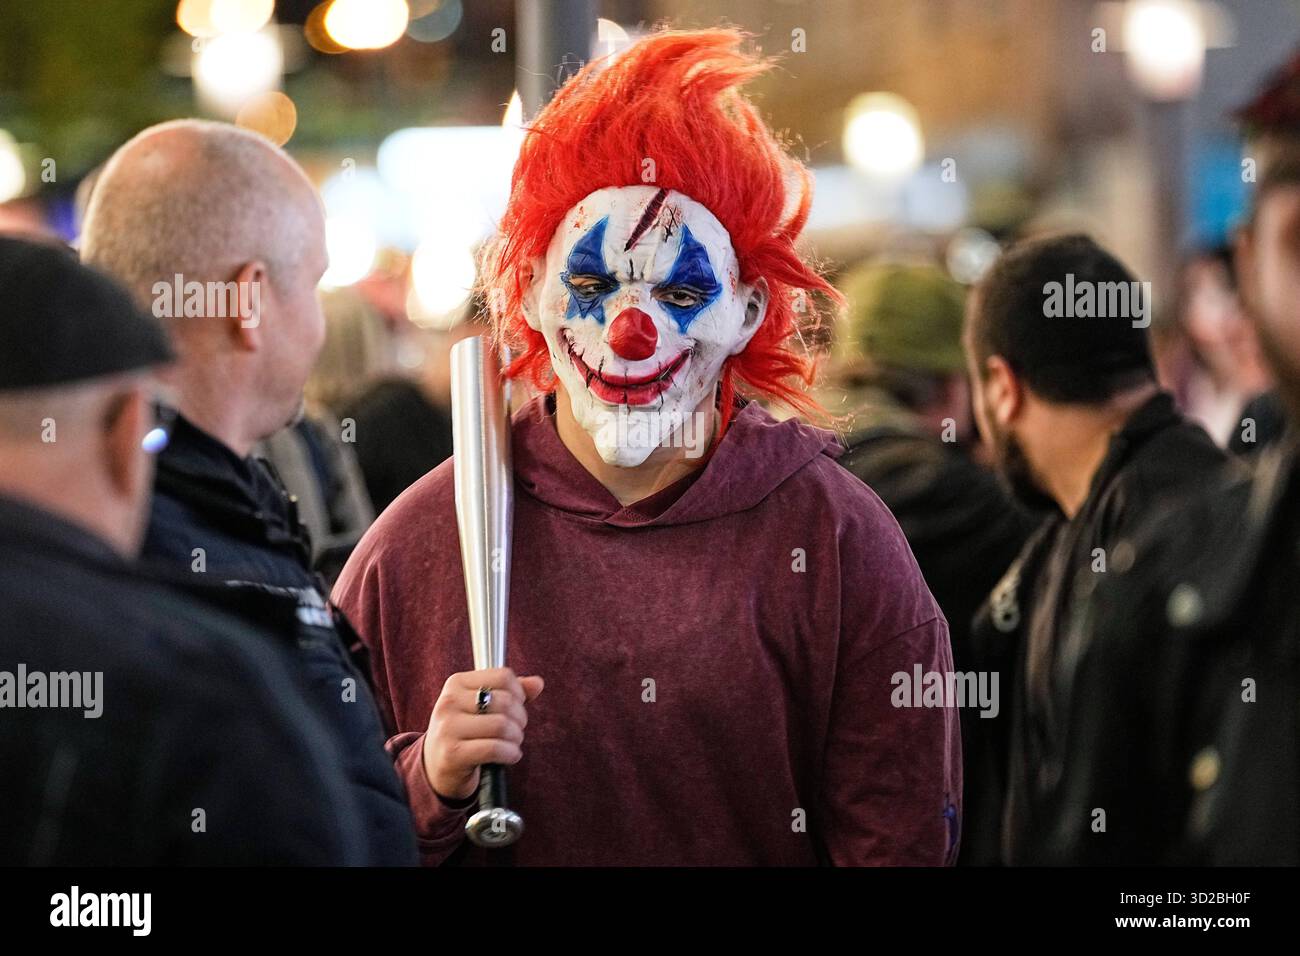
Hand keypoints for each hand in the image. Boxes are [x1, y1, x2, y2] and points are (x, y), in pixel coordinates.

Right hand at [422, 667, 544, 801]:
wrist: (437, 766)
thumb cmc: (466, 731)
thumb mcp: (483, 706)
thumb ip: (511, 692)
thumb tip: (538, 683)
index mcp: (457, 683)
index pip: (503, 677)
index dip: (519, 693)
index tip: (516, 708)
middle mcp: (449, 702)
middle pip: (505, 701)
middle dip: (520, 719)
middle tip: (516, 730)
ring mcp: (448, 727)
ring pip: (502, 725)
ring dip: (516, 738)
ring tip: (513, 743)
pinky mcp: (452, 753)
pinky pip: (495, 748)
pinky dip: (511, 753)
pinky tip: (510, 756)